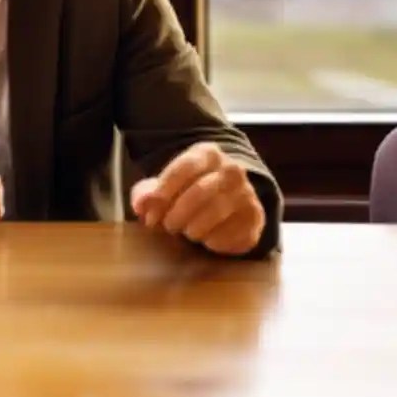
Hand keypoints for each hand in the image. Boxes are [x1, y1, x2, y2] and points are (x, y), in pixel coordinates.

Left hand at [130, 142, 264, 255]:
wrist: (231, 200)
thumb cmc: (190, 192)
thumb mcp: (167, 186)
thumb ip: (148, 193)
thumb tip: (141, 206)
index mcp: (207, 154)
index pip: (184, 168)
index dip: (163, 192)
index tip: (149, 214)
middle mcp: (232, 170)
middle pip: (200, 192)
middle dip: (177, 215)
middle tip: (167, 227)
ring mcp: (247, 194)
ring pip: (215, 214)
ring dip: (193, 229)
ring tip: (187, 231)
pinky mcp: (256, 219)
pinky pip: (230, 235)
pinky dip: (212, 242)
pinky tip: (207, 238)